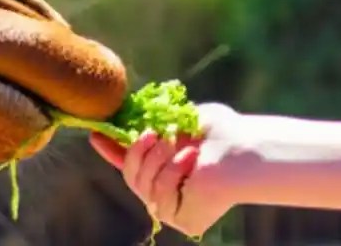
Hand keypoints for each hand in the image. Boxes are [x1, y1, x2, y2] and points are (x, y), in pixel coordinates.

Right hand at [90, 103, 250, 237]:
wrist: (245, 150)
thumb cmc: (220, 132)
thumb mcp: (178, 120)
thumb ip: (151, 123)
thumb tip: (125, 120)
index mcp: (165, 169)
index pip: (130, 163)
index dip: (111, 150)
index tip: (95, 134)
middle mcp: (166, 192)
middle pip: (130, 176)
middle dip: (137, 152)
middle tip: (153, 133)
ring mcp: (173, 209)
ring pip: (140, 185)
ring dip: (157, 160)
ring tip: (179, 145)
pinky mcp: (183, 221)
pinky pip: (159, 195)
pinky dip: (173, 173)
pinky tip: (192, 161)